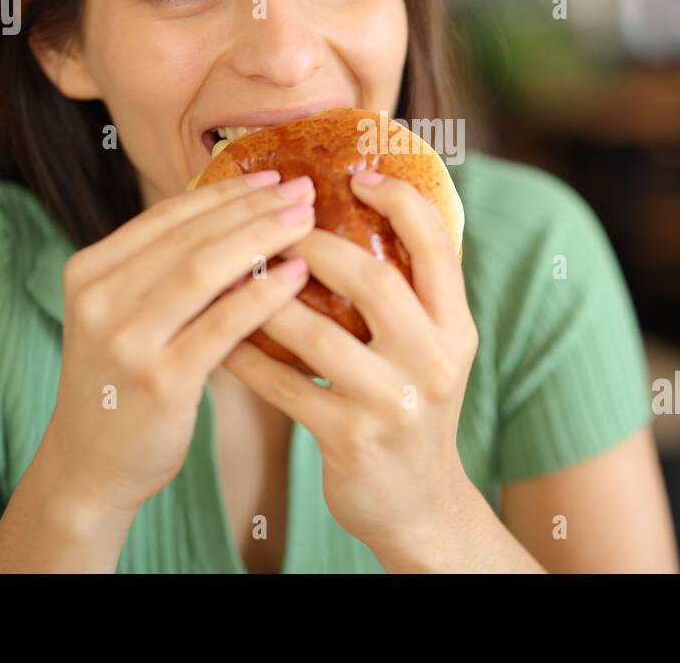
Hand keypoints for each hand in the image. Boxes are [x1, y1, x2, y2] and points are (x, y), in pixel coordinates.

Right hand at [35, 170, 316, 528]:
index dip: (223, 192)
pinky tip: (298, 276)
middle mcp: (100, 298)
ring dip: (262, 238)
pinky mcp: (160, 379)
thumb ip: (165, 272)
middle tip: (303, 189)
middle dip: (252, 207)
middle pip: (190, 235)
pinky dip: (264, 294)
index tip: (271, 176)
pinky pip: (223, 324)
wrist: (88, 467)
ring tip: (307, 221)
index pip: (166, 216)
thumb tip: (241, 220)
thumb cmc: (123, 383)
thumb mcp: (125, 316)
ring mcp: (126, 339)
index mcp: (90, 271)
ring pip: (204, 270)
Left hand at [221, 169, 480, 560]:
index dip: (398, 201)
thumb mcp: (433, 350)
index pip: (437, 245)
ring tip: (233, 271)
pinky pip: (285, 384)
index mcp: (456, 328)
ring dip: (266, 298)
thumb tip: (362, 211)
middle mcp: (433, 360)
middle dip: (315, 246)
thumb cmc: (411, 408)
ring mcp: (391, 402)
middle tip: (276, 226)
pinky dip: (248, 356)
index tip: (358, 173)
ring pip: (317, 332)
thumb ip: (411, 294)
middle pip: (374, 280)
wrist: (419, 506)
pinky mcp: (349, 438)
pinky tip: (222, 335)